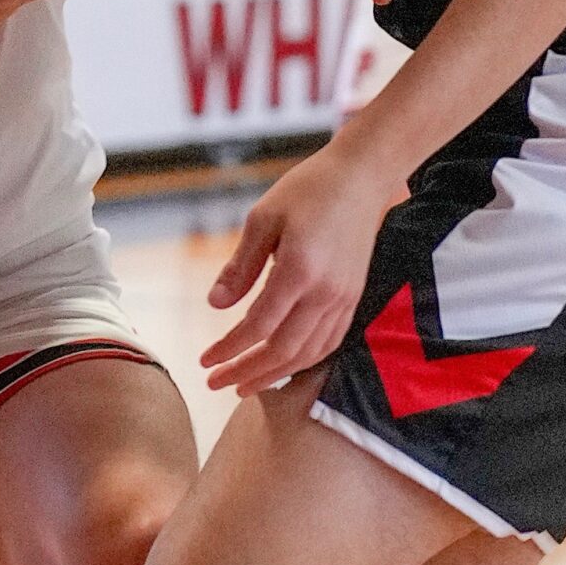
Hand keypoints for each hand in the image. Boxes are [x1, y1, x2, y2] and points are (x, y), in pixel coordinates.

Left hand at [201, 140, 405, 397]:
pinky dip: (304, 361)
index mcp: (298, 270)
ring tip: (245, 386)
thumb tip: (215, 306)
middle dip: (246, 372)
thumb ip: (240, 267)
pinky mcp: (354, 298)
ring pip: (309, 353)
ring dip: (275, 374)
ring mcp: (344, 298)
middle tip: (215, 383)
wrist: (360, 178)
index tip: (204, 360)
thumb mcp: (262, 219)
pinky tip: (283, 366)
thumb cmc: (307, 190)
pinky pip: (330, 342)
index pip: (258, 326)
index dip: (229, 349)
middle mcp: (325, 292)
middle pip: (283, 350)